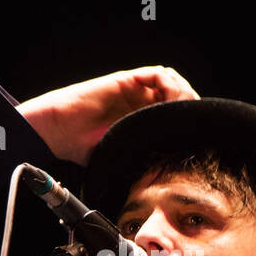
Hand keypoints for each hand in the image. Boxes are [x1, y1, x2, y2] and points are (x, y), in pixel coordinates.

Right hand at [16, 65, 199, 166]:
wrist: (59, 132)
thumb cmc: (82, 148)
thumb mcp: (121, 156)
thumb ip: (142, 158)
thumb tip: (170, 180)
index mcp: (142, 120)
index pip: (175, 114)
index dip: (188, 121)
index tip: (196, 136)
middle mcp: (141, 103)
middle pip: (178, 96)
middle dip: (189, 107)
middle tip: (193, 123)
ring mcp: (135, 91)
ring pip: (172, 83)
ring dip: (181, 94)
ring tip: (181, 111)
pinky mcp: (126, 81)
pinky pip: (156, 75)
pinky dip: (168, 84)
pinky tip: (168, 100)